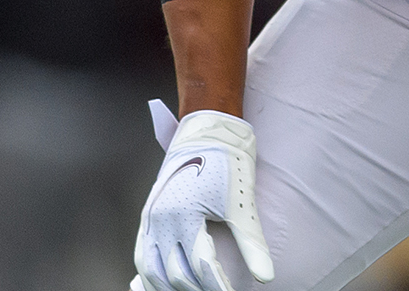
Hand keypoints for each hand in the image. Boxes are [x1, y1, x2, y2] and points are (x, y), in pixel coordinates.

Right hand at [132, 108, 274, 290]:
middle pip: (177, 275)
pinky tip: (166, 287)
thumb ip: (252, 245)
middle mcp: (161, 220)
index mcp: (184, 215)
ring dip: (171, 289)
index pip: (202, 267)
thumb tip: (266, 277)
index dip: (219, 287)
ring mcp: (150, 219)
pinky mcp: (147, 217)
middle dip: (198, 290)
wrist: (206, 132)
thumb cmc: (226, 165)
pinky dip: (152, 277)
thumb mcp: (242, 206)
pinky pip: (142, 256)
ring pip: (153, 271)